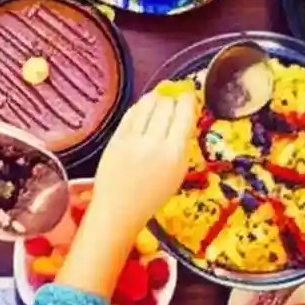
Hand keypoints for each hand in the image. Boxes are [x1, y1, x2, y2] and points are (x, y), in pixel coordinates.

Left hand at [85, 89, 197, 243]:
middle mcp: (154, 143)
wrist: (119, 209)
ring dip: (156, 97)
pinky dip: (140, 107)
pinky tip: (144, 107)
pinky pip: (131, 113)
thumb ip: (182, 143)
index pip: (185, 114)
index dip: (188, 100)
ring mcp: (132, 139)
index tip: (189, 96)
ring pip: (147, 104)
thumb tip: (186, 115)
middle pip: (166, 104)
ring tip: (159, 99)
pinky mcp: (115, 138)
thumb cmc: (152, 195)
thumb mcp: (178, 172)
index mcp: (175, 154)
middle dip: (172, 98)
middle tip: (174, 97)